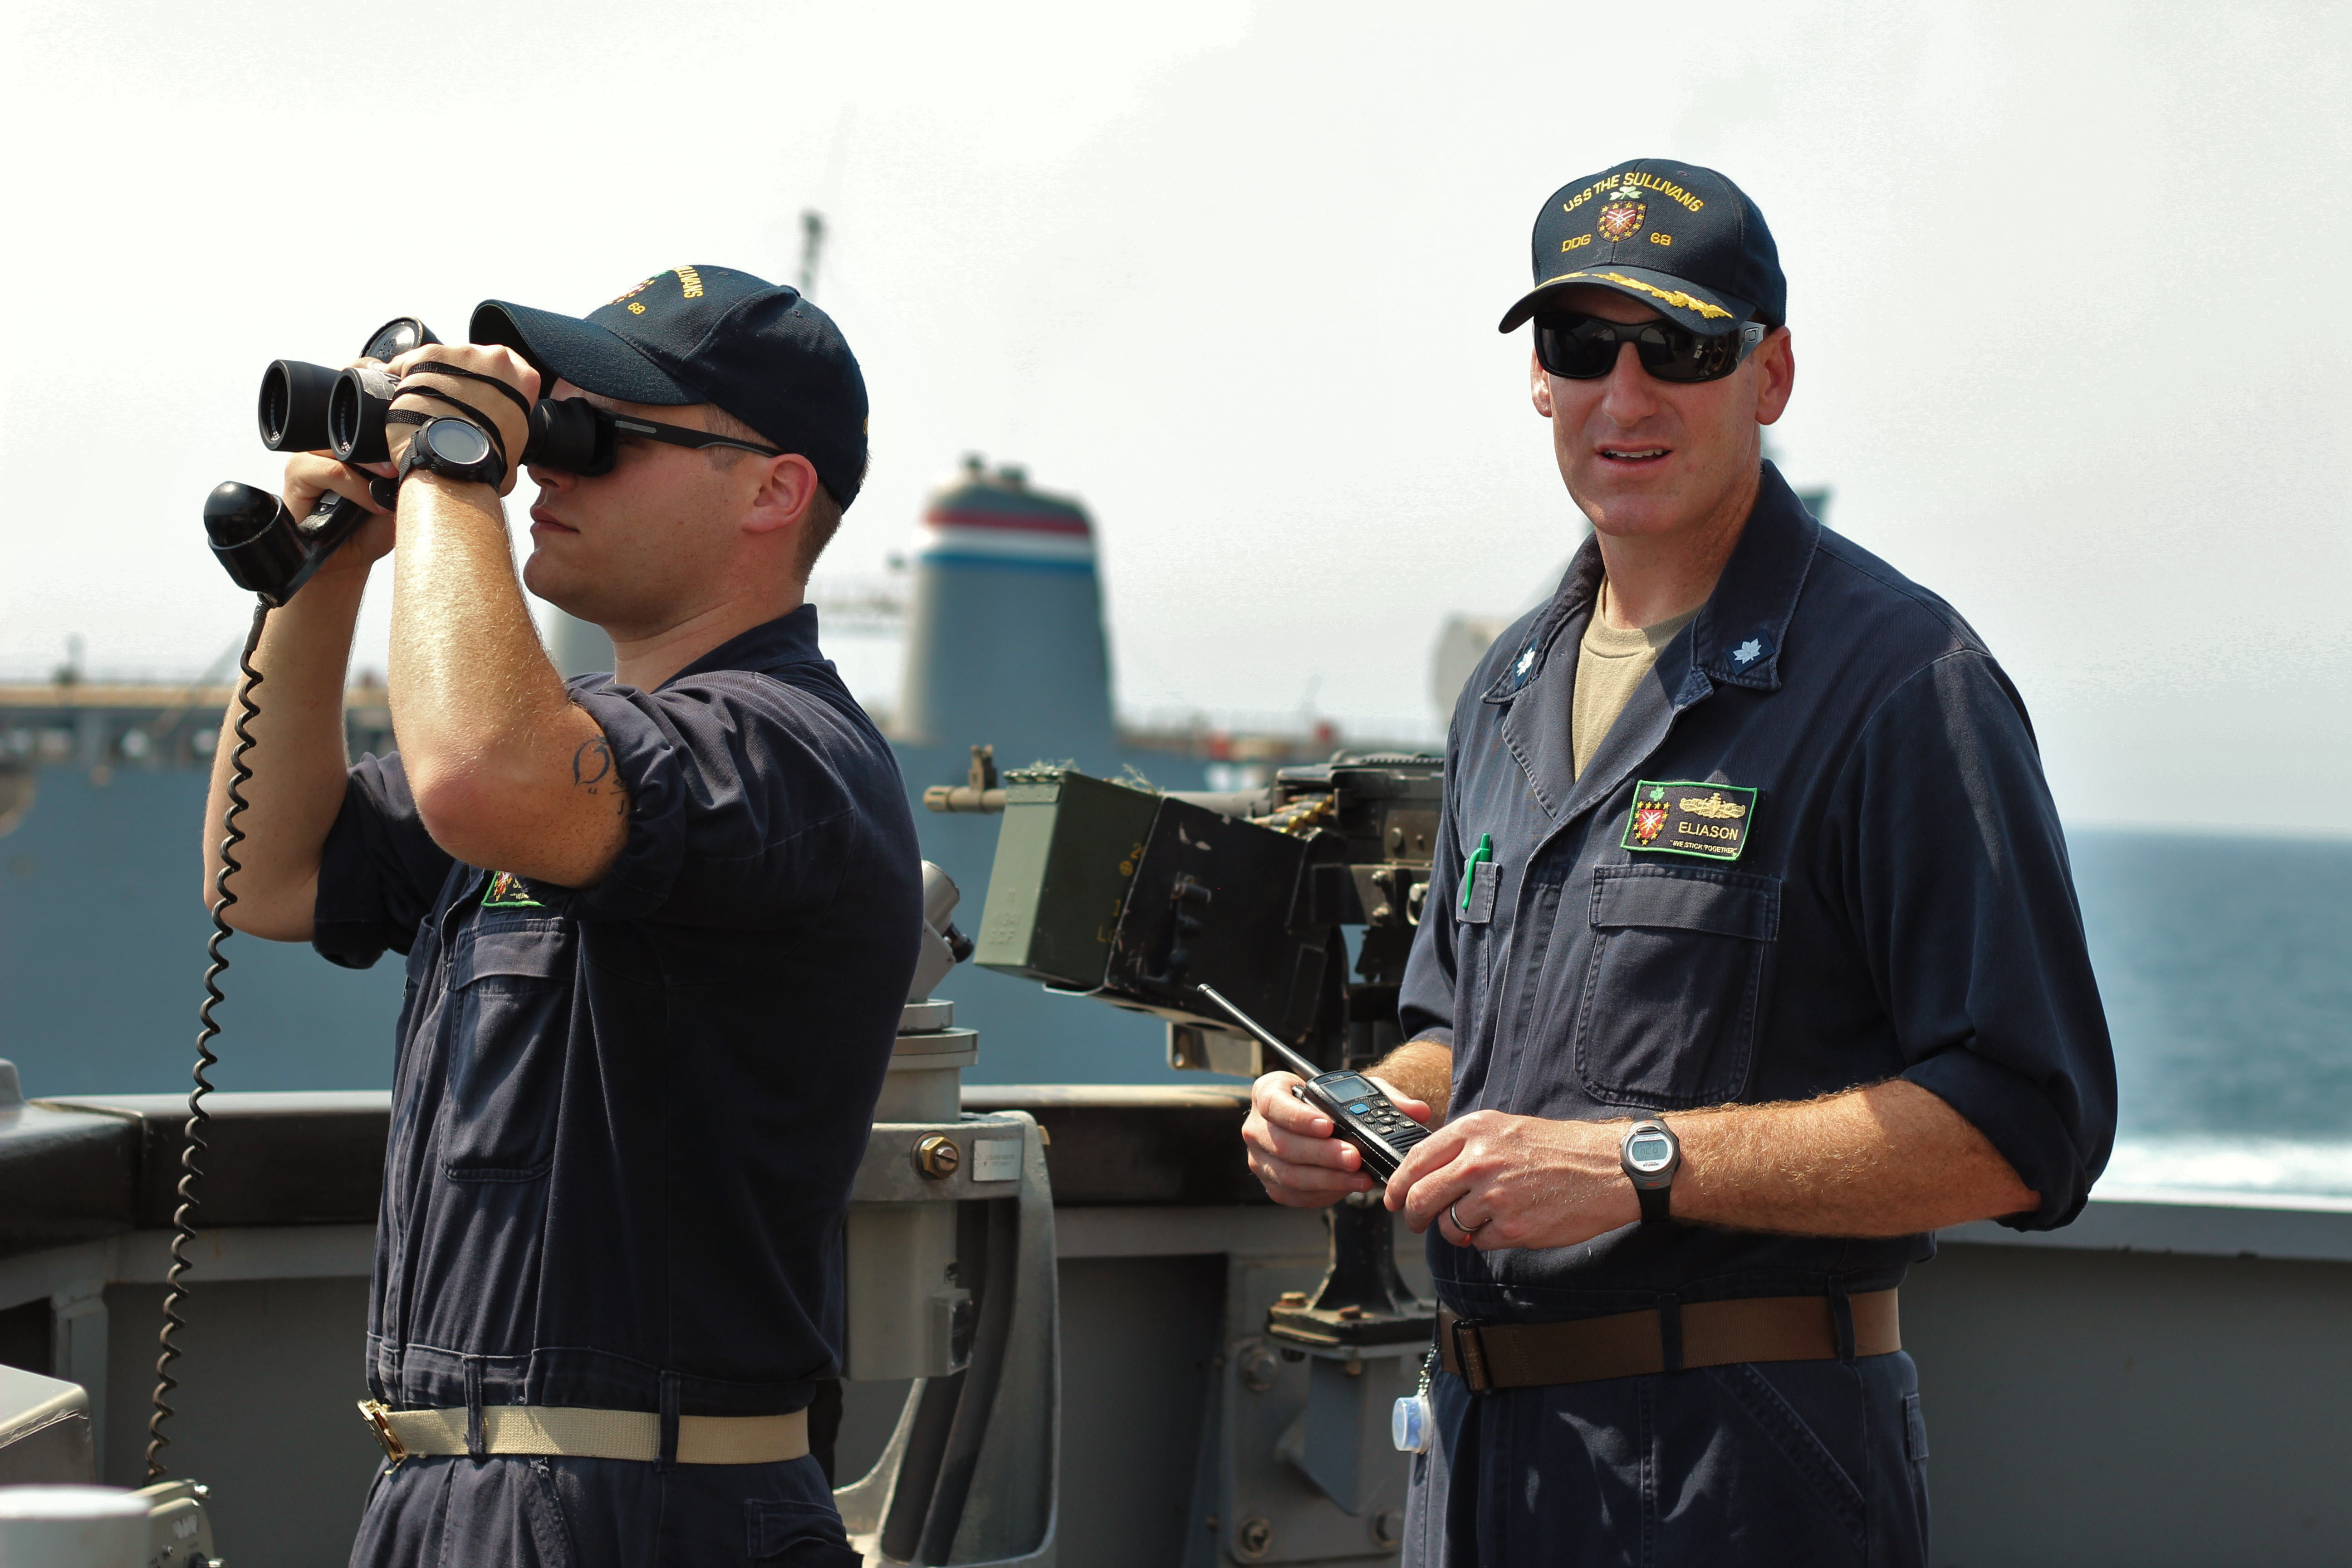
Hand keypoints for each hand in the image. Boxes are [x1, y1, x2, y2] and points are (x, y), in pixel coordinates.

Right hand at [279, 355, 396, 580]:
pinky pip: (327, 471)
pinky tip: (372, 503)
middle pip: (350, 417)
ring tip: (392, 478)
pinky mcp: (297, 477)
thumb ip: (412, 471)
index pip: (363, 406)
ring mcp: (312, 456)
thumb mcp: (402, 495)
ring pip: (340, 443)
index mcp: (356, 440)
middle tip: (403, 443)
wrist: (346, 561)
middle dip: (377, 426)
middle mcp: (332, 443)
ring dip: (370, 463)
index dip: (381, 396)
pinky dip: (354, 487)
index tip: (410, 399)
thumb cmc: (374, 526)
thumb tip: (438, 453)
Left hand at [383, 344, 538, 494]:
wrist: (455, 464)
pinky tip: (402, 398)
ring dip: (434, 377)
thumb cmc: (486, 460)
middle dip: (461, 378)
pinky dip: (403, 376)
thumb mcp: (515, 443)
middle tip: (451, 403)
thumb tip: (501, 440)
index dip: (490, 381)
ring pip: (442, 359)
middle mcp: (495, 359)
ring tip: (424, 406)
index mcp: (523, 379)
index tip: (480, 392)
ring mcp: (461, 354)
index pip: (509, 368)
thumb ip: (510, 426)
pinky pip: (409, 361)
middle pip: (474, 360)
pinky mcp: (427, 356)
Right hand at [1243, 1072, 1432, 1207]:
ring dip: (1327, 1178)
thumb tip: (1418, 1111)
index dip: (1298, 1117)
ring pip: (1289, 1175)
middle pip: (1284, 1144)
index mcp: (1267, 1093)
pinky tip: (1347, 1188)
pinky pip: (1293, 1195)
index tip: (1327, 1125)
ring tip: (1359, 1178)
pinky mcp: (1272, 1183)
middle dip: (1322, 1154)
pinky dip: (1321, 1193)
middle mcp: (1256, 1127)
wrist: (1318, 1126)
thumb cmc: (1331, 1105)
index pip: (1274, 1104)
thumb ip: (1386, 1097)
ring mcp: (1260, 1158)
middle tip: (1354, 1158)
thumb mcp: (1354, 1091)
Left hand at [1386, 1109, 1639, 1250]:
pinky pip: (1479, 1242)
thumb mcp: (1505, 1128)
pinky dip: (1485, 1239)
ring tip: (1478, 1219)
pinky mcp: (1512, 1227)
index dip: (1397, 1184)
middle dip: (1412, 1215)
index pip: (1416, 1159)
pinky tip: (1505, 1224)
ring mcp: (1495, 1196)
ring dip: (1455, 1229)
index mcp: (1474, 1131)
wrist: (1607, 1169)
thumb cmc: (1558, 1148)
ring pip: (1449, 1225)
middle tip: (1416, 1221)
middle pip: (1421, 1197)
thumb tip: (1427, 1172)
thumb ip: (1465, 1146)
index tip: (1392, 1198)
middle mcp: (1479, 1161)